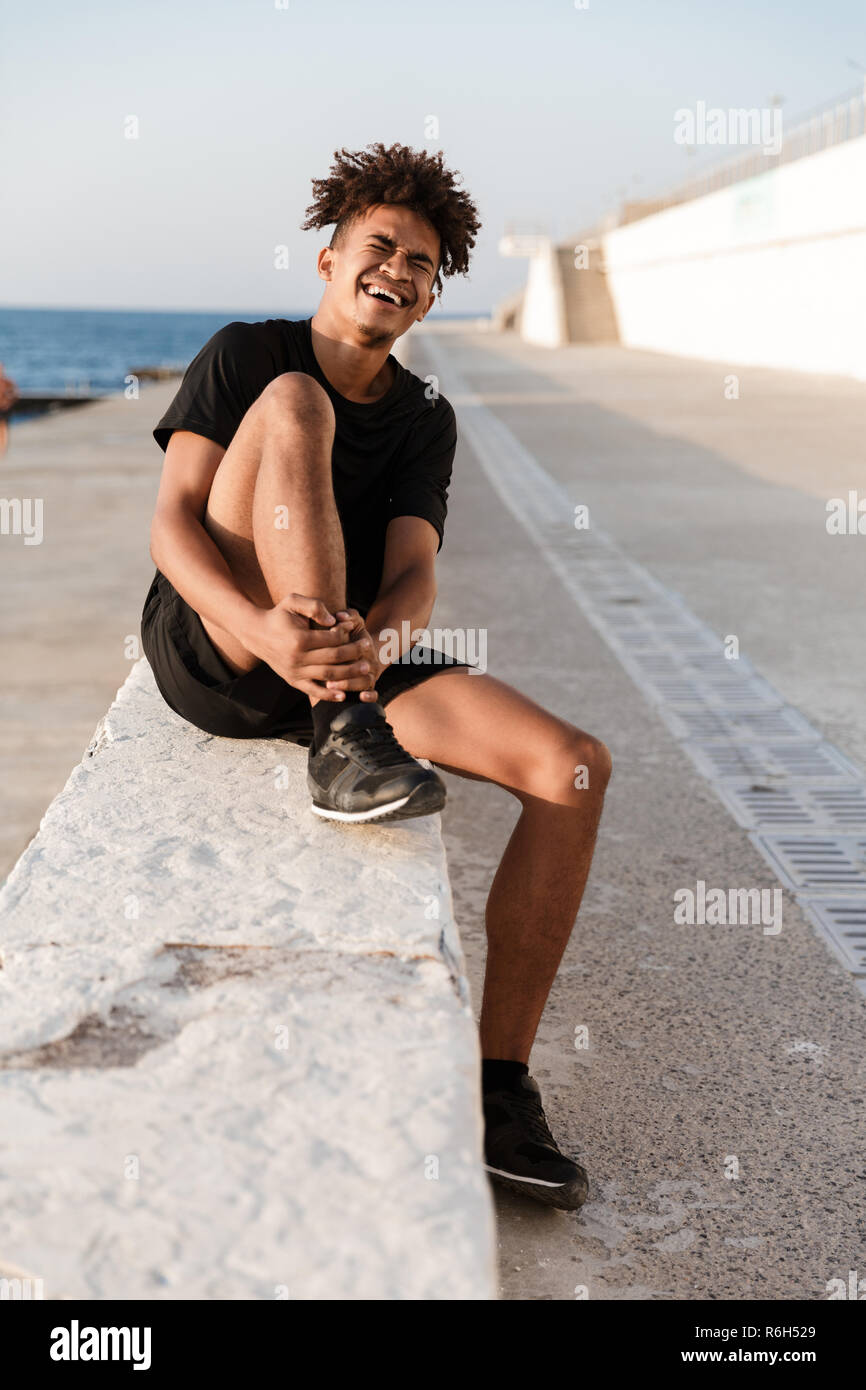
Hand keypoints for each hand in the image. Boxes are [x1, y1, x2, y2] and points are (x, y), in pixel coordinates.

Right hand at [243, 594, 377, 702]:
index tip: (354, 627)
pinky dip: (329, 695)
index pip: (331, 639)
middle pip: (334, 658)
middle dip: (354, 653)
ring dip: (349, 673)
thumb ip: (314, 606)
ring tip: (365, 668)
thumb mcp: (292, 601)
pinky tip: (344, 694)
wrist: (257, 634)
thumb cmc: (279, 615)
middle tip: (368, 647)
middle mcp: (297, 658)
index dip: (346, 633)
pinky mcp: (293, 681)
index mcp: (299, 639)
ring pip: (328, 676)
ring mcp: (294, 672)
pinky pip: (313, 691)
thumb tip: (334, 620)